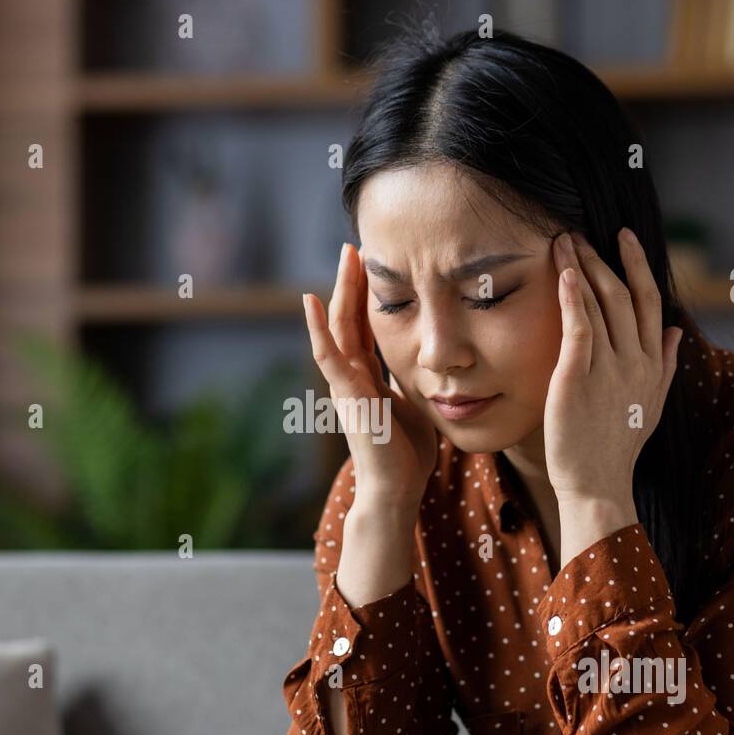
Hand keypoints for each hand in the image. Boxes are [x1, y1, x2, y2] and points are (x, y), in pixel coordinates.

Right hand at [302, 242, 438, 513]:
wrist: (395, 490)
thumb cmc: (406, 456)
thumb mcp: (413, 405)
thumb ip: (409, 382)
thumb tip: (423, 362)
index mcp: (367, 377)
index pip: (363, 326)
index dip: (367, 294)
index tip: (375, 262)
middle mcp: (351, 376)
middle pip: (348, 318)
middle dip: (352, 282)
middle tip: (355, 245)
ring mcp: (344, 383)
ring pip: (337, 328)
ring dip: (339, 291)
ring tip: (344, 257)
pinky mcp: (344, 394)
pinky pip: (327, 355)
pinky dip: (317, 328)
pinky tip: (310, 300)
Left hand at [544, 228, 681, 507]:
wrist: (599, 483)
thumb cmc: (618, 446)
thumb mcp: (651, 404)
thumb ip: (665, 364)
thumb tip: (677, 332)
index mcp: (651, 364)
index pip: (648, 301)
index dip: (636, 265)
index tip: (623, 237)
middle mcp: (634, 360)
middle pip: (621, 295)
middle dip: (600, 259)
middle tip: (578, 232)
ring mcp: (607, 368)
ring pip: (598, 304)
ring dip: (580, 268)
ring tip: (562, 241)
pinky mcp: (578, 377)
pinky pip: (578, 328)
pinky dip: (571, 298)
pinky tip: (562, 274)